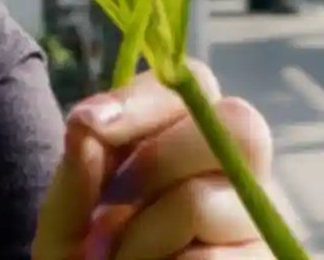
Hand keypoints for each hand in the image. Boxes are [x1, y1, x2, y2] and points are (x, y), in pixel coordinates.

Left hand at [33, 62, 276, 259]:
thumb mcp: (66, 223)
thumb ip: (76, 175)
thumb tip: (87, 122)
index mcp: (188, 137)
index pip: (193, 81)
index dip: (142, 100)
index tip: (89, 125)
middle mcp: (236, 170)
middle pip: (236, 124)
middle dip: (157, 160)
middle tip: (108, 210)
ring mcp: (257, 219)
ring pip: (200, 199)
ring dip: (142, 236)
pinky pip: (209, 258)